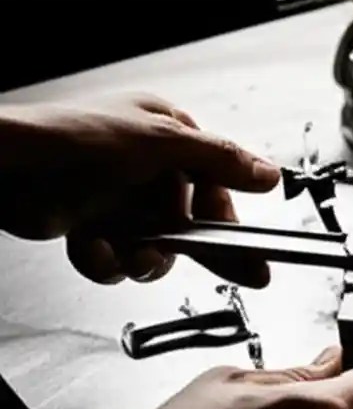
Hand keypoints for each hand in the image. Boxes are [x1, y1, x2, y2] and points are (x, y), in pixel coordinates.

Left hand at [0, 94, 280, 286]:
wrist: (7, 168)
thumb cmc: (76, 138)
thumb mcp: (164, 142)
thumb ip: (221, 160)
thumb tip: (270, 176)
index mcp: (168, 134)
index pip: (216, 183)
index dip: (229, 218)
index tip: (252, 249)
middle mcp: (146, 166)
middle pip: (189, 221)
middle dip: (190, 246)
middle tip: (239, 274)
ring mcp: (117, 197)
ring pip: (154, 246)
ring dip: (145, 258)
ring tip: (133, 256)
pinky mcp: (90, 225)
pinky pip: (116, 257)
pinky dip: (106, 261)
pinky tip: (94, 248)